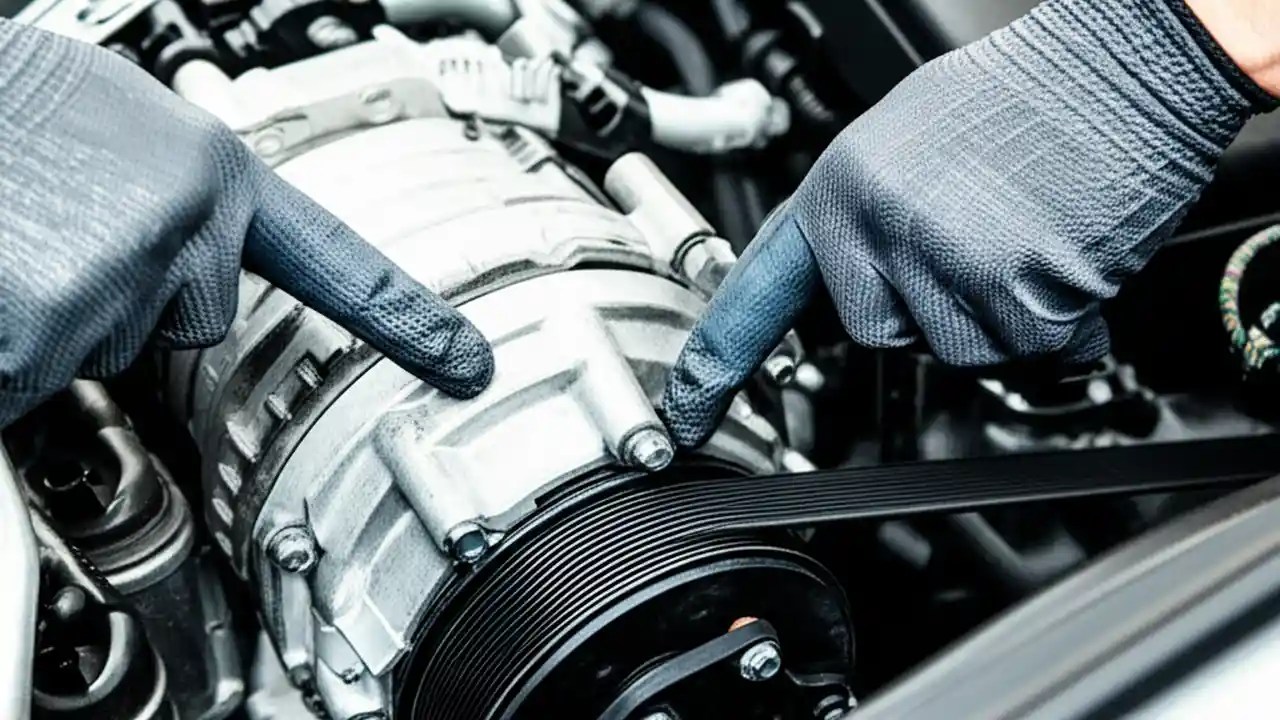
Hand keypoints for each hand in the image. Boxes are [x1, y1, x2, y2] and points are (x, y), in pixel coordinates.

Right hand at [0, 20, 493, 426]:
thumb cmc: (11, 114)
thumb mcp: (119, 132)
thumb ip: (177, 198)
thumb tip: (197, 247)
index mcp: (213, 170)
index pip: (336, 262)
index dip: (407, 320)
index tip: (465, 363)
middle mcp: (186, 221)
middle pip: (190, 324)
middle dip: (123, 300)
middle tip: (54, 234)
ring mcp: (120, 273)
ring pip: (109, 350)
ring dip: (59, 316)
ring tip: (15, 242)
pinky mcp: (48, 324)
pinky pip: (34, 378)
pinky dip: (6, 351)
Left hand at [661, 0, 1276, 448]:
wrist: (1119, 68)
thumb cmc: (1020, 99)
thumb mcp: (900, 144)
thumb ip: (860, 220)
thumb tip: (848, 278)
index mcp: (838, 190)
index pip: (754, 294)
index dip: (715, 365)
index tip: (684, 418)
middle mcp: (876, 227)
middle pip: (880, 336)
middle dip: (930, 313)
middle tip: (978, 250)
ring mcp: (941, 259)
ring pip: (959, 352)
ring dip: (999, 317)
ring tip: (1024, 240)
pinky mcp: (1010, 290)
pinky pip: (1027, 349)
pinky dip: (1058, 321)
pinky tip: (1062, 257)